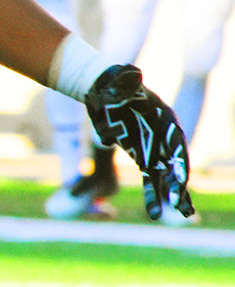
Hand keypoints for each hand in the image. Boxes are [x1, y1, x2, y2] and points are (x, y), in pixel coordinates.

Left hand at [84, 64, 193, 220]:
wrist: (103, 91)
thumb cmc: (113, 86)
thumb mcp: (120, 82)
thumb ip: (127, 81)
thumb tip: (132, 72)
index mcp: (164, 120)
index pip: (176, 146)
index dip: (179, 165)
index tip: (179, 182)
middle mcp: (164, 136)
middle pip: (175, 164)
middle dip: (178, 184)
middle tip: (179, 205)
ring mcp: (154, 147)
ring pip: (165, 175)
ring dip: (171, 194)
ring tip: (182, 214)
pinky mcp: (141, 156)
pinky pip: (149, 178)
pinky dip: (153, 194)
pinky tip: (155, 212)